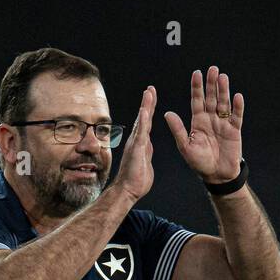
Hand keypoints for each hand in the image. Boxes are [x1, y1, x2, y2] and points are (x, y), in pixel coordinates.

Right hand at [114, 86, 156, 200]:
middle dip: (147, 103)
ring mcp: (136, 143)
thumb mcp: (145, 163)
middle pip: (143, 118)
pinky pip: (141, 132)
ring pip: (142, 121)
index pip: (146, 123)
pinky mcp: (137, 149)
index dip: (149, 110)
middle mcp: (136, 140)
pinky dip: (143, 121)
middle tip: (150, 89)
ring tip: (149, 92)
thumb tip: (147, 149)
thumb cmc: (136, 181)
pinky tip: (145, 110)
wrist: (127, 190)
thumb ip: (146, 154)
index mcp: (141, 143)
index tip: (152, 98)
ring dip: (145, 106)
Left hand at [164, 66, 243, 183]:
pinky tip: (237, 96)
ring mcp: (223, 124)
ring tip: (223, 77)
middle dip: (212, 84)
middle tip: (213, 69)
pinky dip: (237, 107)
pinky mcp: (235, 131)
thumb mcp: (185, 147)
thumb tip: (167, 113)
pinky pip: (237, 116)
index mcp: (198, 121)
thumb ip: (178, 130)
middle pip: (211, 98)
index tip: (197, 73)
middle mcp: (211, 119)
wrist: (217, 175)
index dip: (197, 87)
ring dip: (224, 91)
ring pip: (224, 103)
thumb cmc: (199, 163)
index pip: (197, 100)